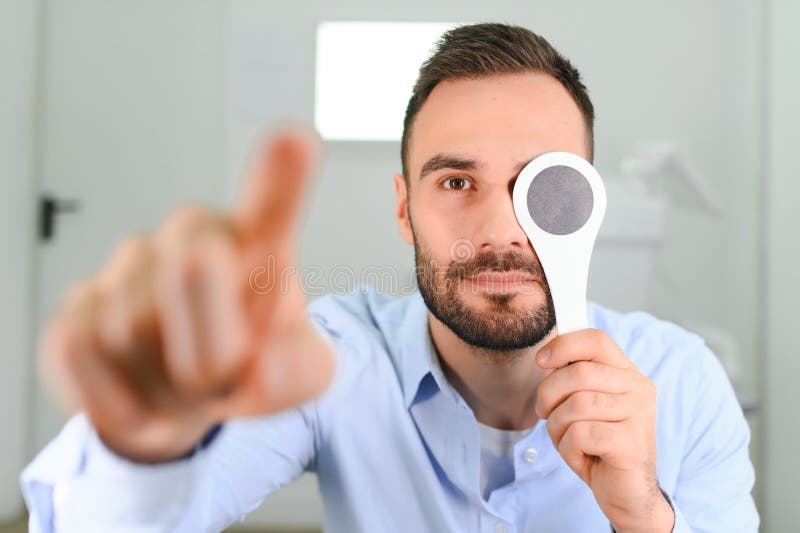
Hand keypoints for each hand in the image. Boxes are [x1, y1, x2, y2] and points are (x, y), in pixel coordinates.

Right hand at [39, 125, 334, 462]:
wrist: (187, 400)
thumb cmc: (250, 369)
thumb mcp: (298, 374)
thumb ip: (298, 369)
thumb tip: (265, 366)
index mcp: (259, 244)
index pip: (270, 205)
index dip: (281, 179)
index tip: (296, 142)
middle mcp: (193, 236)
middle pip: (194, 270)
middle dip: (213, 347)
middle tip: (223, 383)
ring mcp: (130, 264)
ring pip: (134, 330)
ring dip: (165, 386)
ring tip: (183, 388)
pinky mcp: (76, 305)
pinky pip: (83, 353)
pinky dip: (118, 398)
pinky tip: (138, 393)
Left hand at [534, 329, 673, 531]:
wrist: (627, 494)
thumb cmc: (599, 445)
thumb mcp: (584, 404)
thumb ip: (573, 377)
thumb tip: (547, 353)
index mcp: (627, 373)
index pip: (596, 340)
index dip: (563, 345)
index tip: (541, 360)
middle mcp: (639, 389)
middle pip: (577, 373)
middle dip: (548, 395)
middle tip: (545, 414)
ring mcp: (639, 416)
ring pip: (575, 405)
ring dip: (558, 427)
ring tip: (568, 440)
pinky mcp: (631, 444)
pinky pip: (580, 434)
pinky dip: (569, 449)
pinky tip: (583, 457)